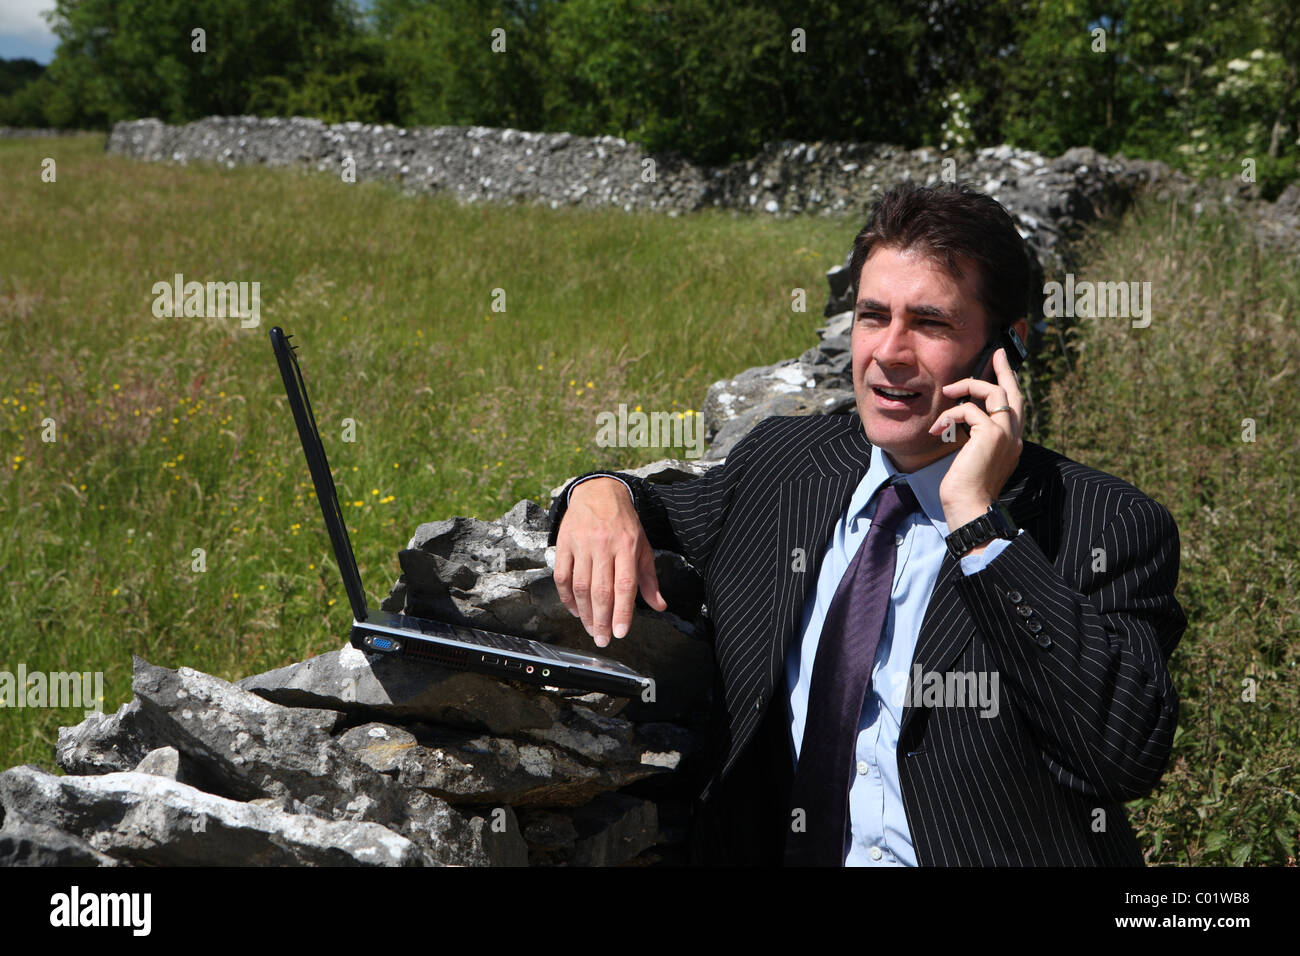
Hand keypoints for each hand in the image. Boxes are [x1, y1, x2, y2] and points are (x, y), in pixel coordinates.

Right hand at [552, 477, 666, 646]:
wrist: (598, 491)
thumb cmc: (623, 522)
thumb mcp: (643, 546)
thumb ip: (649, 578)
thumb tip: (659, 606)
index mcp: (627, 547)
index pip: (625, 585)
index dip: (622, 612)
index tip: (620, 633)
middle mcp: (604, 546)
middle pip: (601, 590)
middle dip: (601, 620)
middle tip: (602, 640)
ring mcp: (582, 544)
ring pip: (580, 586)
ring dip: (585, 612)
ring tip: (591, 629)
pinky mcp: (564, 543)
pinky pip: (562, 576)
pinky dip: (566, 597)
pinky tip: (574, 610)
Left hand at [926, 347, 1024, 528]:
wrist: (970, 507)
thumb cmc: (966, 489)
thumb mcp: (974, 458)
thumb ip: (976, 439)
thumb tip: (964, 422)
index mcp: (1011, 442)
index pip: (1013, 407)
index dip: (1009, 385)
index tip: (1001, 367)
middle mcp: (1014, 435)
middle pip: (1012, 392)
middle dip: (1004, 369)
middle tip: (995, 353)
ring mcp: (1005, 434)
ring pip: (993, 392)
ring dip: (968, 386)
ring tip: (948, 392)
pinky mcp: (990, 434)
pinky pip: (969, 409)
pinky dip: (950, 414)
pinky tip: (937, 428)